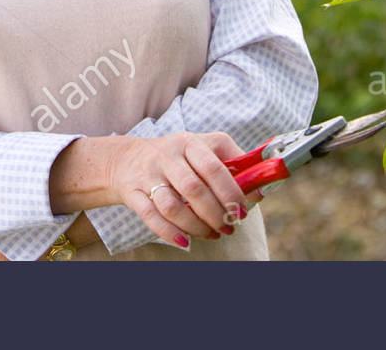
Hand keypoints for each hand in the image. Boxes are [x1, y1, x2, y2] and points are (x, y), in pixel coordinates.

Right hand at [109, 132, 253, 249]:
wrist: (125, 158)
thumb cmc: (175, 158)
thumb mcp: (201, 149)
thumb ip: (231, 163)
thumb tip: (260, 190)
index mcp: (189, 143)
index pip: (214, 168)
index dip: (231, 193)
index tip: (242, 211)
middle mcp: (167, 156)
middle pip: (194, 190)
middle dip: (216, 215)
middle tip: (228, 227)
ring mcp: (147, 174)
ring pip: (172, 206)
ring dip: (196, 226)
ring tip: (211, 234)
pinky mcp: (132, 192)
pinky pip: (151, 216)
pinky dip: (169, 233)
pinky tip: (184, 242)